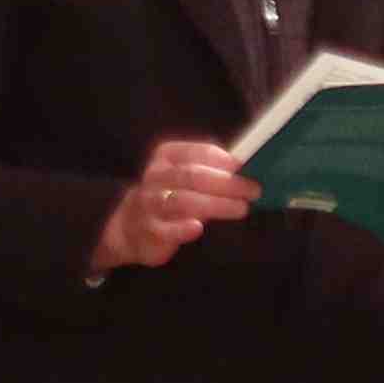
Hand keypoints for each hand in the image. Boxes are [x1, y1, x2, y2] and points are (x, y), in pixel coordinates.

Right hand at [92, 136, 254, 276]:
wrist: (130, 226)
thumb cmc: (170, 195)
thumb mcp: (185, 175)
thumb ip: (212, 170)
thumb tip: (249, 168)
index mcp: (166, 156)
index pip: (196, 152)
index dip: (221, 159)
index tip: (243, 166)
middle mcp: (156, 176)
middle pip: (192, 176)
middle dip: (226, 183)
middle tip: (252, 190)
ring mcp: (150, 203)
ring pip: (182, 201)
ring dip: (215, 204)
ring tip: (241, 208)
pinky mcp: (148, 230)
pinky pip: (165, 228)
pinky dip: (182, 228)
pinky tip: (198, 227)